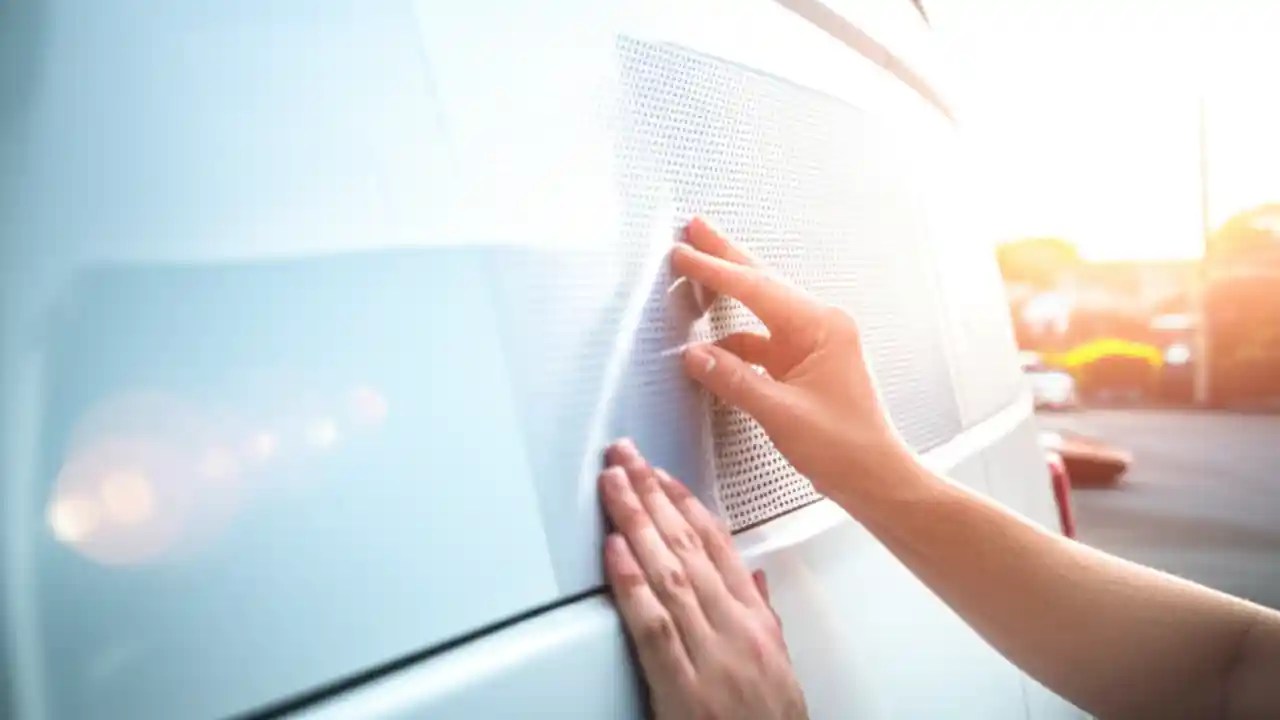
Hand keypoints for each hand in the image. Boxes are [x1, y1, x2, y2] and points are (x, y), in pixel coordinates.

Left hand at [600, 439, 807, 719]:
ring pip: (668, 574)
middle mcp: (735, 630)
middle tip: (623, 457)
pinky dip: (632, 584)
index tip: (659, 473)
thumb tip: (756, 576)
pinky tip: (614, 550)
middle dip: (651, 496)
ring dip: (636, 522)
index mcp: (756, 622)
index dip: (685, 504)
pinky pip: (654, 627)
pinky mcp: (684, 689)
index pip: (718, 546)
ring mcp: (710, 657)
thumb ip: (765, 616)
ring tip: (612, 485)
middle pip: (687, 548)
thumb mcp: (781, 667)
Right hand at [671, 217, 917, 505]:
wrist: (877, 479)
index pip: (758, 289)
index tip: (684, 252)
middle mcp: (820, 328)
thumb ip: (733, 380)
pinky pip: (761, 343)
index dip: (716, 270)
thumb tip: (694, 355)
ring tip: (696, 274)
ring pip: (759, 312)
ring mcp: (812, 347)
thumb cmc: (845, 447)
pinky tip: (710, 345)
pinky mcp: (803, 368)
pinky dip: (733, 342)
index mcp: (822, 327)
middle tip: (695, 227)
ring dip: (728, 297)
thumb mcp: (781, 413)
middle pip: (763, 284)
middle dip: (727, 256)